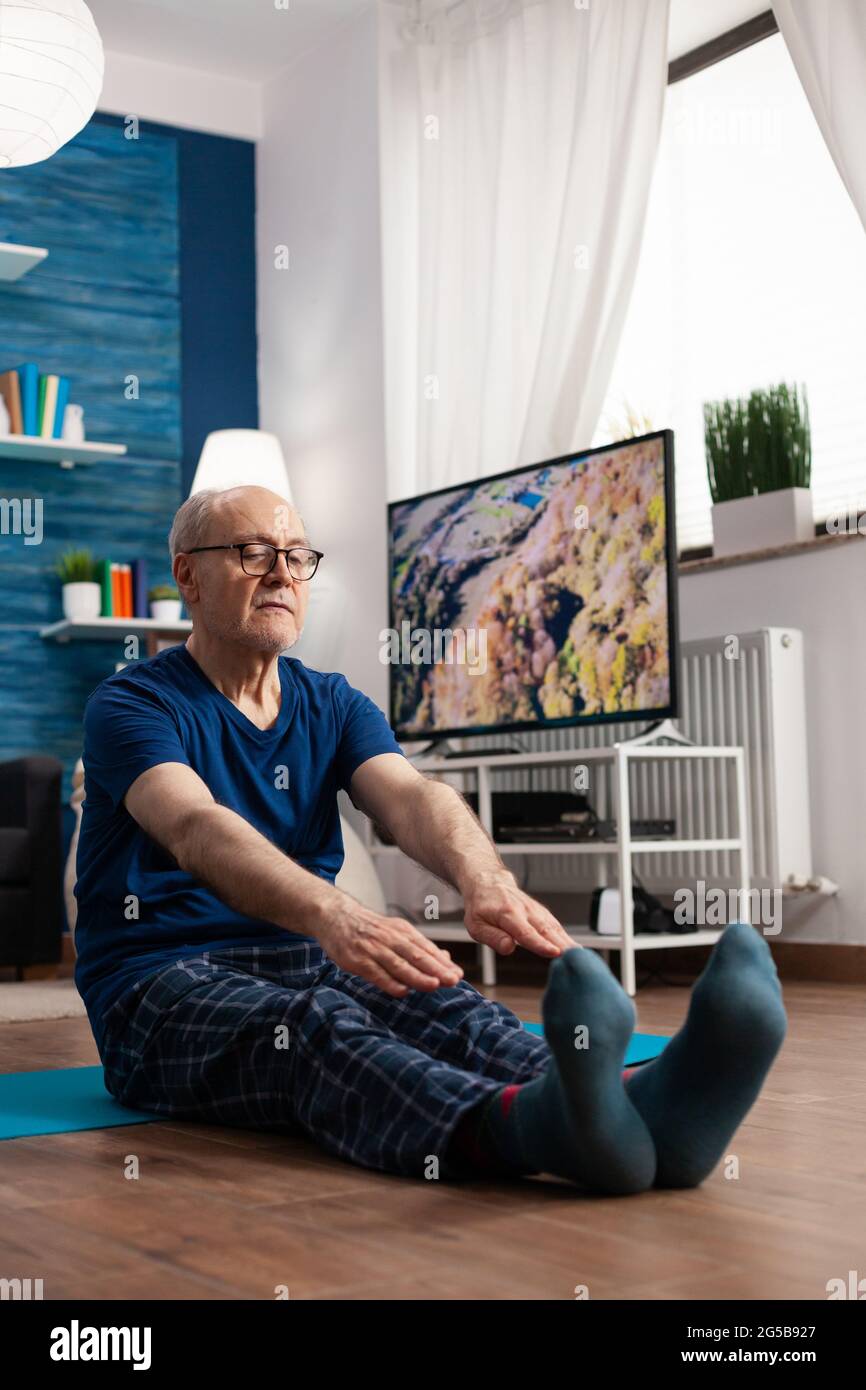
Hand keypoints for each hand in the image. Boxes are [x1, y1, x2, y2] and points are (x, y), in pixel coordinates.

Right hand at [312, 892, 463, 996]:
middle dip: (436, 969)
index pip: (426, 949)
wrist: (335, 916)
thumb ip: (418, 947)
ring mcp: (372, 949)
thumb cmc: (370, 929)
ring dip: (417, 976)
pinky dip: (390, 982)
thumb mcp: (395, 931)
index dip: (443, 962)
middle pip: (416, 955)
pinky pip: (376, 973)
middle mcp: (389, 938)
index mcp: (402, 931)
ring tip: (434, 985)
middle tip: (453, 980)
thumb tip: (446, 959)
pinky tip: (402, 991)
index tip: (458, 974)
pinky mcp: (357, 960)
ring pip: (399, 964)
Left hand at [462, 872, 576, 957]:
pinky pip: (555, 925)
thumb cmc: (481, 907)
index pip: (526, 932)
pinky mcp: (541, 913)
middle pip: (546, 930)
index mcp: (507, 914)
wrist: (489, 883)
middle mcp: (525, 910)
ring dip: (568, 941)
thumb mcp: (476, 925)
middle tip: (577, 959)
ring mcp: (535, 910)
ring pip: (554, 927)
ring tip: (580, 957)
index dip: (541, 944)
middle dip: (562, 945)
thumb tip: (509, 948)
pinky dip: (566, 937)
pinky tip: (574, 949)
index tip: (554, 952)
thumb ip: (493, 937)